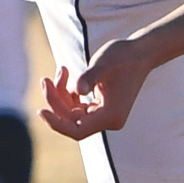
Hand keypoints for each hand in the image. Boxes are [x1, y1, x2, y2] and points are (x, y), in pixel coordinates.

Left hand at [38, 38, 153, 140]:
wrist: (141, 52)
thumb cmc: (123, 55)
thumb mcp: (103, 62)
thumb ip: (89, 77)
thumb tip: (77, 90)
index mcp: (110, 116)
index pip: (77, 130)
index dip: (57, 124)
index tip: (41, 111)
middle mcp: (108, 119)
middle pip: (71, 121)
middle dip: (56, 101)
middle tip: (46, 79)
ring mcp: (105, 114)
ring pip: (72, 113)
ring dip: (61, 94)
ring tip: (61, 70)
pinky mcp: (101, 107)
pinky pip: (77, 106)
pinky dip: (68, 92)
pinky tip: (66, 74)